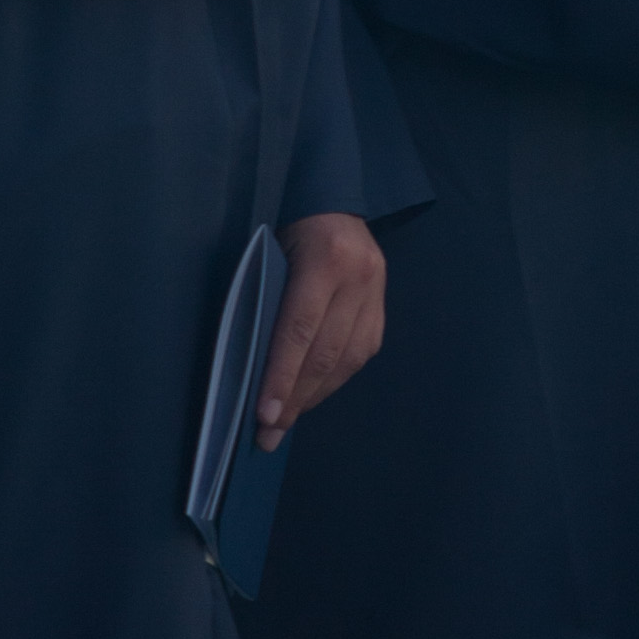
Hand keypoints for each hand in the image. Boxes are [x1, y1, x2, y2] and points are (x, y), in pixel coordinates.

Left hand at [257, 214, 385, 450]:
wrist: (336, 203)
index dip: (282, 376)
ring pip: (347, 360)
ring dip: (315, 396)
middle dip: (295, 398)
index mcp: (326, 259)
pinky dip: (334, 380)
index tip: (264, 415)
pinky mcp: (383, 308)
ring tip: (287, 421)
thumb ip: (270, 303)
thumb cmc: (290, 231)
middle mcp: (359, 277)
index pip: (299, 329)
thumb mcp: (273, 255)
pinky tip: (313, 394)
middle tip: (269, 434)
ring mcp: (377, 293)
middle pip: (325, 352)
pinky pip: (360, 355)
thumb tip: (254, 369)